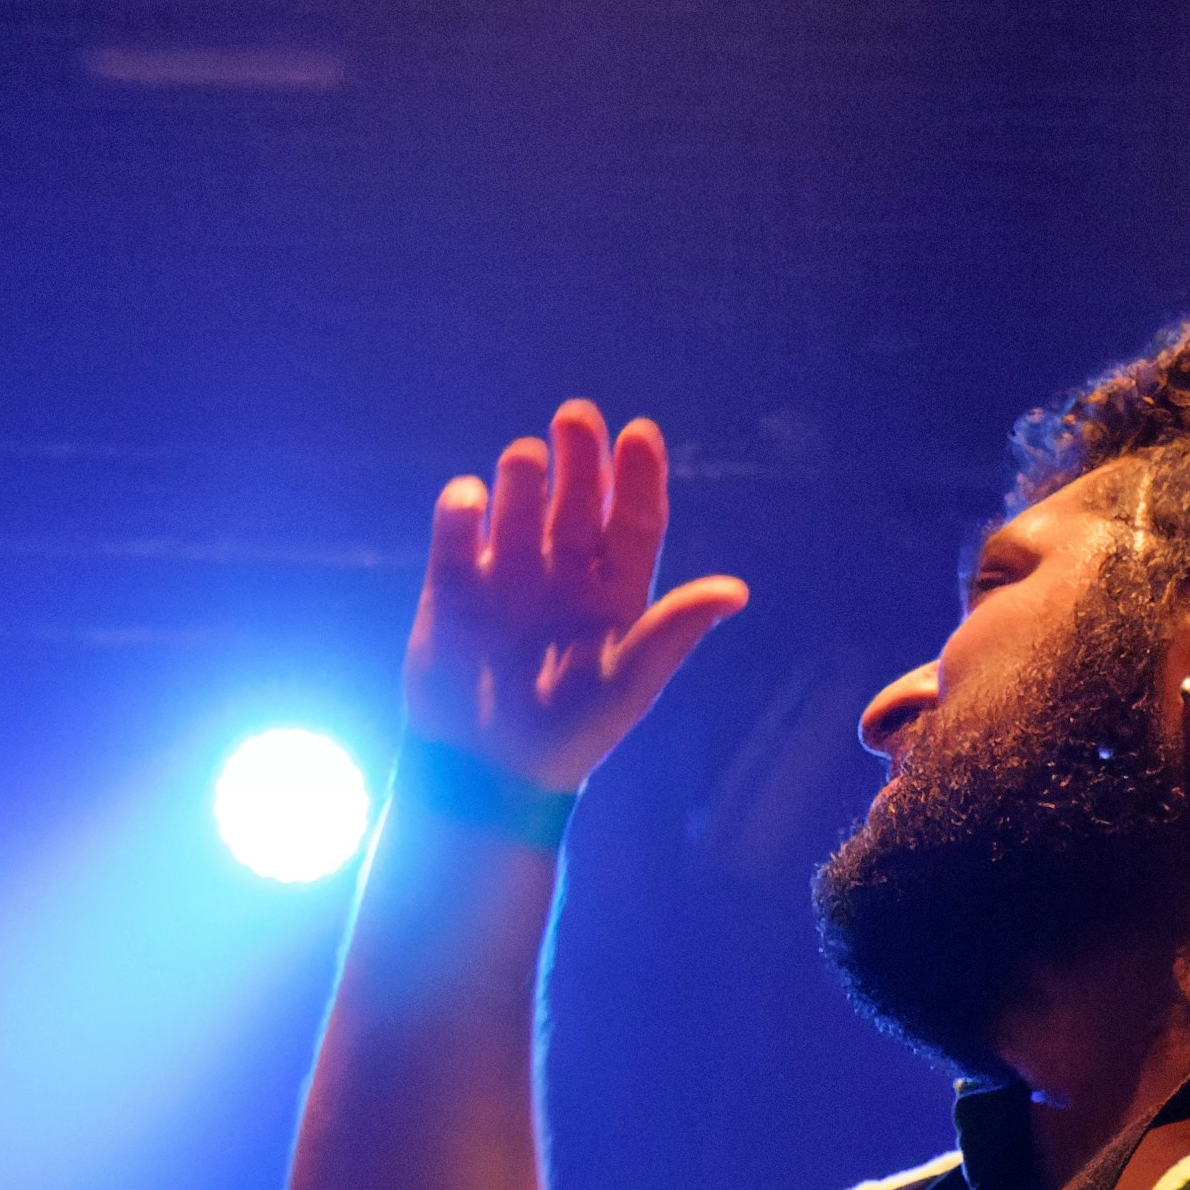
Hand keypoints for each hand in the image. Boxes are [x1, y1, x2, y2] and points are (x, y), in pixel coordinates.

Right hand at [402, 401, 747, 797]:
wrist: (487, 772)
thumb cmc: (571, 734)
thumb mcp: (630, 683)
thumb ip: (675, 630)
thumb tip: (737, 590)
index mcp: (617, 591)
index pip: (636, 519)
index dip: (639, 475)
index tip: (639, 434)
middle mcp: (567, 572)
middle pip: (579, 497)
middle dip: (580, 453)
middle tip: (576, 416)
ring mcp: (509, 573)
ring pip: (520, 501)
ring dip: (524, 473)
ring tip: (527, 457)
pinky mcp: (453, 584)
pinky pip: (459, 529)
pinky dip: (462, 507)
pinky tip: (471, 498)